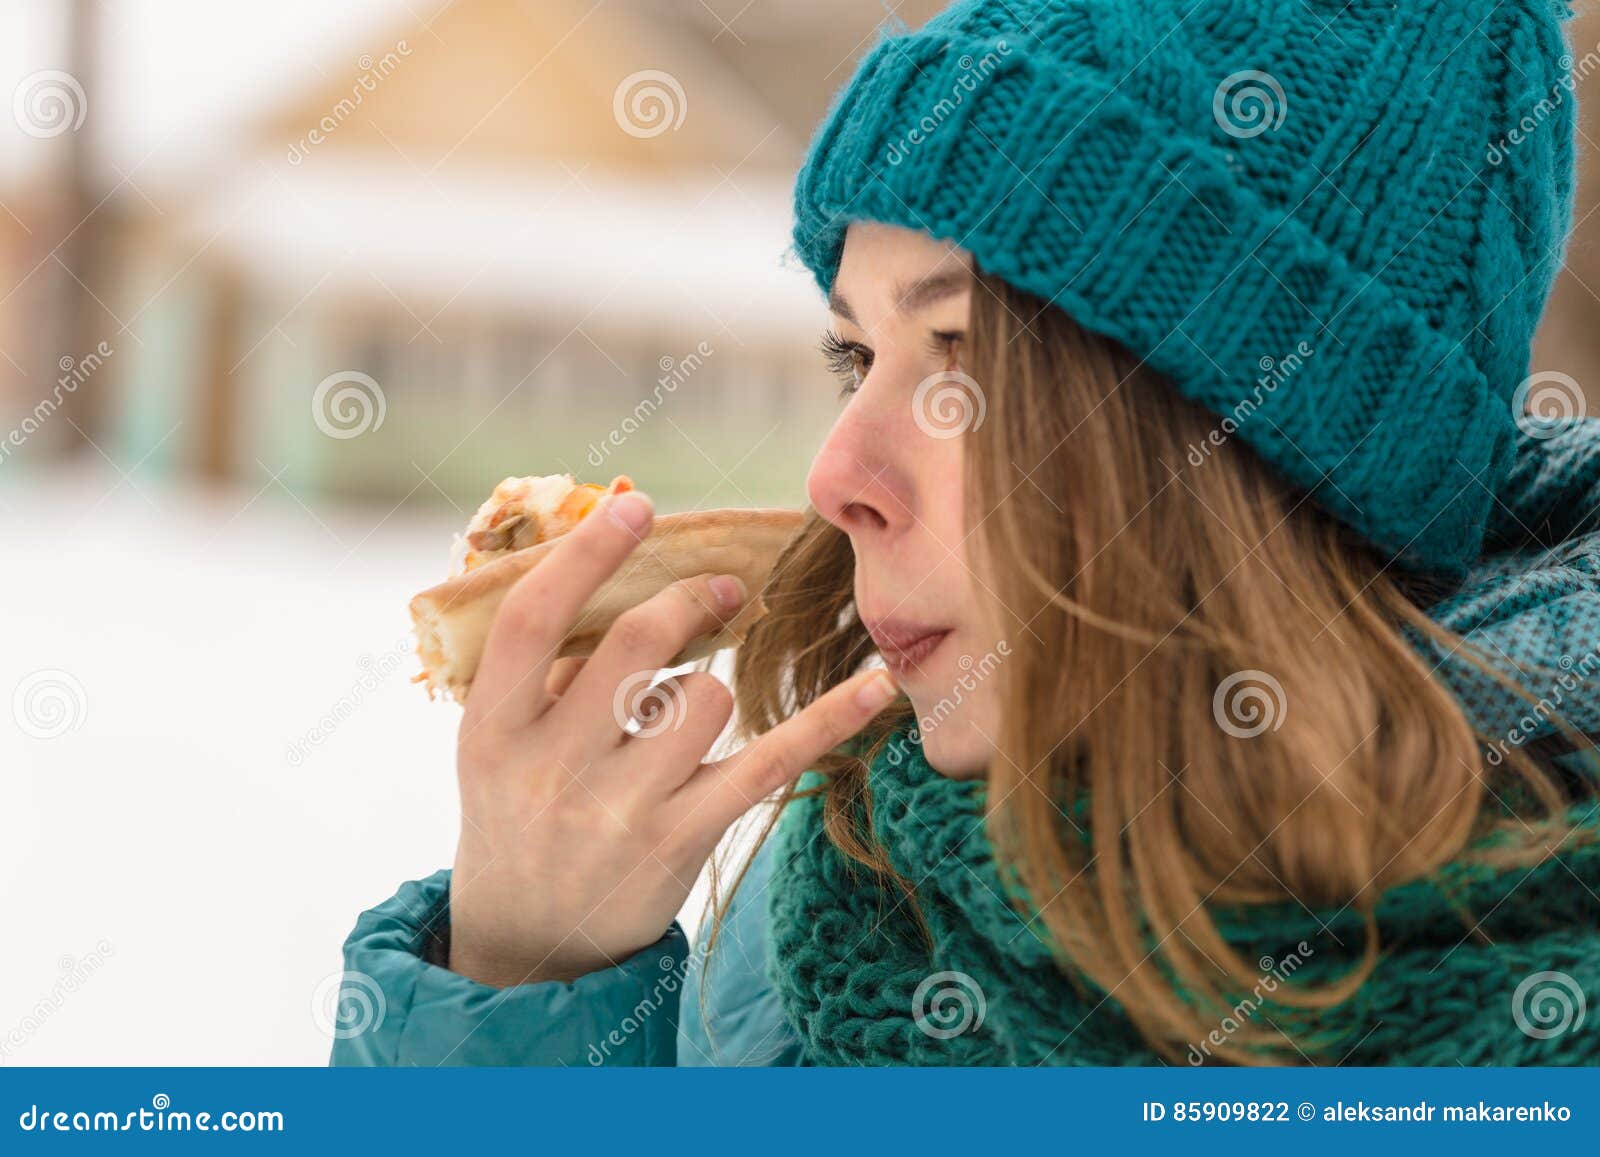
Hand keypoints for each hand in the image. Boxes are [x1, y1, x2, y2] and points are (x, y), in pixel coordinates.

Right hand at [446, 489, 896, 987]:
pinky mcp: (679, 841)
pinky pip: (767, 762)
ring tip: (677, 722)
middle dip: (687, 602)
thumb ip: (545, 671)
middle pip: (636, 645)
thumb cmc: (518, 813)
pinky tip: (874, 687)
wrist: (527, 942)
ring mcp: (617, 810)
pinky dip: (827, 721)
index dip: (587, 555)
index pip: (534, 620)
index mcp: (492, 729)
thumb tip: (624, 573)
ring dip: (704, 689)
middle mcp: (550, 768)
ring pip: (701, 697)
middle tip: (721, 592)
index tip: (638, 507)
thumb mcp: (498, 744)